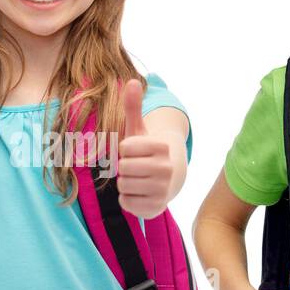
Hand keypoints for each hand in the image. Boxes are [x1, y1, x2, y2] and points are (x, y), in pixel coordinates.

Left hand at [116, 78, 174, 217]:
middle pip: (123, 168)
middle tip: (134, 168)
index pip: (125, 148)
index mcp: (162, 147)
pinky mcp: (156, 208)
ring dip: (124, 183)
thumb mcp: (137, 130)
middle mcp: (166, 169)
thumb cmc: (144, 153)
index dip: (124, 150)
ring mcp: (163, 190)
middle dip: (123, 168)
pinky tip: (138, 194)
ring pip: (123, 185)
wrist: (165, 181)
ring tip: (136, 180)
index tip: (134, 152)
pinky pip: (126, 202)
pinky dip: (127, 199)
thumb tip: (131, 81)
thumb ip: (133, 108)